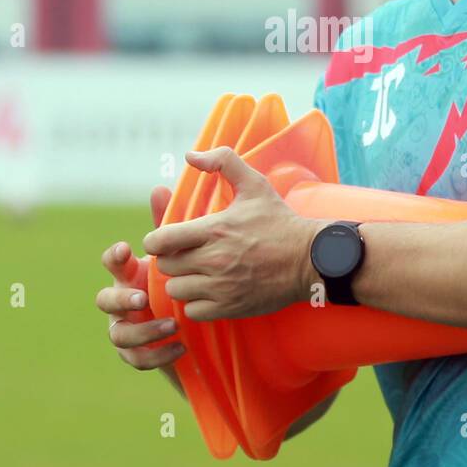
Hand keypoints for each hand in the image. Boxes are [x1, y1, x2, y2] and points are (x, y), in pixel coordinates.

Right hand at [97, 186, 185, 371]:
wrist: (196, 321)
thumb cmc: (181, 279)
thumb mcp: (179, 254)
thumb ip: (169, 226)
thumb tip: (160, 187)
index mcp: (130, 274)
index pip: (112, 262)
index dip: (113, 256)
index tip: (126, 248)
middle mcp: (123, 301)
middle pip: (104, 301)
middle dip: (121, 299)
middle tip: (143, 297)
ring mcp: (126, 328)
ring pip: (118, 334)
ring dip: (143, 330)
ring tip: (172, 326)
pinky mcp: (138, 354)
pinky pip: (137, 359)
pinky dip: (156, 355)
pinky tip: (180, 346)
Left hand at [141, 147, 324, 320]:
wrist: (309, 259)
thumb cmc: (280, 221)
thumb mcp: (255, 184)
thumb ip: (223, 161)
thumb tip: (190, 156)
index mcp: (215, 229)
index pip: (161, 240)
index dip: (157, 240)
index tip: (166, 240)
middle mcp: (214, 260)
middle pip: (166, 266)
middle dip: (171, 259)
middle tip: (186, 255)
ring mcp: (222, 287)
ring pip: (175, 290)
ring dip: (182, 282)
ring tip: (196, 274)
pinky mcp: (230, 307)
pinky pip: (192, 311)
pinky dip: (196, 303)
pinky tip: (207, 292)